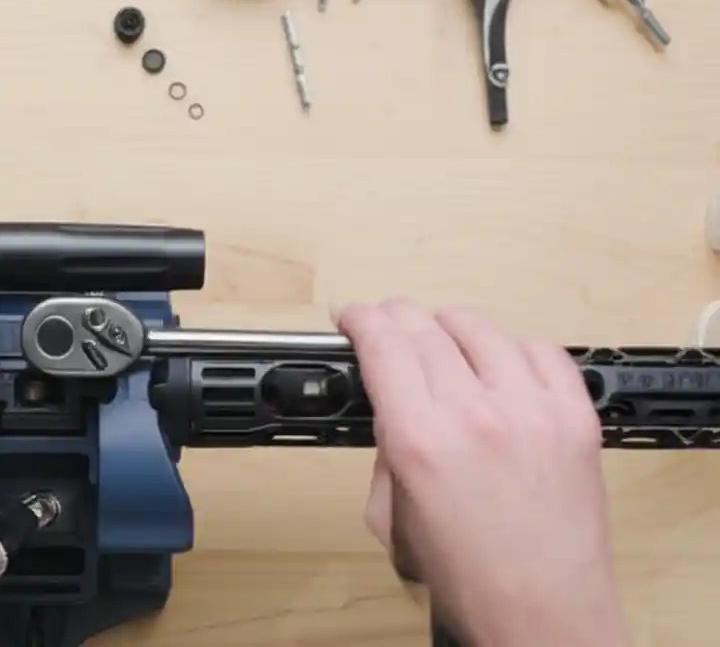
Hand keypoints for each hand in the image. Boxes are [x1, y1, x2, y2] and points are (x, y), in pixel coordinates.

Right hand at [335, 301, 627, 646]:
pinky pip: (541, 350)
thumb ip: (385, 451)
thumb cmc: (469, 577)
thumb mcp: (391, 518)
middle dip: (395, 316)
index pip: (382, 345)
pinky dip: (511, 346)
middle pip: (425, 326)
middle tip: (386, 322)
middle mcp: (475, 414)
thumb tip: (391, 402)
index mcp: (420, 441)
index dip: (360, 319)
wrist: (546, 612)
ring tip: (441, 338)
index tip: (353, 317)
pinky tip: (499, 362)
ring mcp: (533, 409)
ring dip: (449, 324)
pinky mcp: (576, 417)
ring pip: (481, 327)